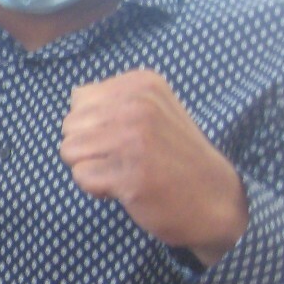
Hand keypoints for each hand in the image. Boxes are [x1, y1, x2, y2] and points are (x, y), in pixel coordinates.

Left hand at [60, 69, 247, 266]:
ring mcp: (135, 138)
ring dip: (90, 168)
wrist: (214, 199)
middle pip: (69, 125)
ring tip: (125, 171)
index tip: (128, 138)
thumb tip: (75, 95)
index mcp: (143, 84)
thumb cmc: (173, 157)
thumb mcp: (152, 111)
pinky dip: (97, 188)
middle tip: (125, 158)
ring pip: (69, 150)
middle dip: (88, 147)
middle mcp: (138, 105)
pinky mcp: (130, 173)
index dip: (94, 126)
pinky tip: (127, 188)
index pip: (79, 100)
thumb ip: (114, 101)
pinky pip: (80, 176)